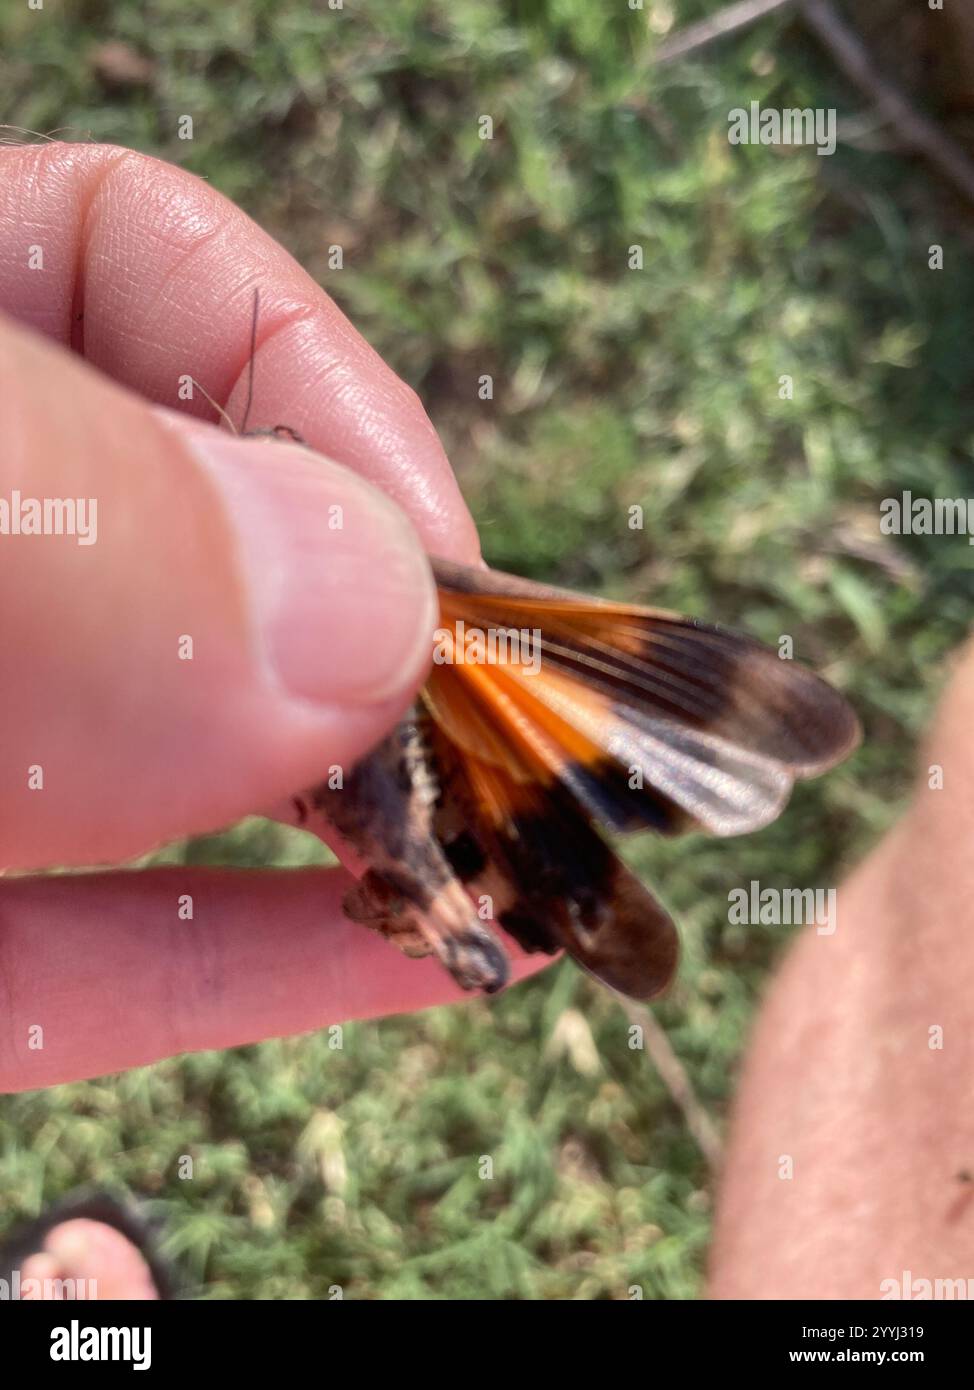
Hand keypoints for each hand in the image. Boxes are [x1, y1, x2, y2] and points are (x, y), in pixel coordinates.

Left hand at [0, 143, 541, 1092]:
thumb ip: (61, 516)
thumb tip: (348, 609)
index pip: (133, 271)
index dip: (311, 386)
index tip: (427, 550)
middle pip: (187, 545)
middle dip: (356, 637)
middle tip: (485, 733)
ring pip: (148, 771)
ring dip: (334, 825)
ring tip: (499, 858)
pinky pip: (66, 962)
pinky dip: (220, 971)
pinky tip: (387, 965)